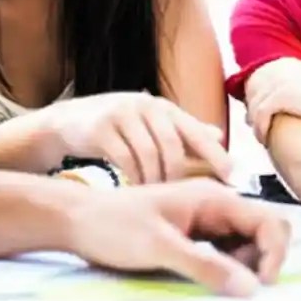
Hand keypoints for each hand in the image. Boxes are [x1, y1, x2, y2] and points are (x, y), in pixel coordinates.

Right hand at [33, 93, 230, 184]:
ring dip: (155, 180)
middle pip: (172, 144)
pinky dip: (134, 178)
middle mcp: (144, 105)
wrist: (66, 123)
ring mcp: (120, 113)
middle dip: (179, 174)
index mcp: (162, 106)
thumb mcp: (150, 123)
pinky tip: (136, 189)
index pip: (195, 130)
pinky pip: (125, 159)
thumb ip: (182, 131)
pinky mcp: (100, 128)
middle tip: (180, 196)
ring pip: (149, 154)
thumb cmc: (116, 127)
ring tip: (157, 194)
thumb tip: (219, 136)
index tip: (233, 178)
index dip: (216, 154)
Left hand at [66, 179, 289, 296]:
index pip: (270, 221)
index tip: (260, 286)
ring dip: (245, 266)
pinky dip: (227, 267)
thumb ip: (206, 266)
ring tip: (217, 283)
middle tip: (238, 287)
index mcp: (212, 197)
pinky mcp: (192, 233)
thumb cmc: (114, 226)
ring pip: (246, 243)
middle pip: (264, 231)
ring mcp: (204, 218)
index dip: (275, 254)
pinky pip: (225, 250)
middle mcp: (214, 204)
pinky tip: (207, 278)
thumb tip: (252, 287)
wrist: (78, 219)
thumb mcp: (159, 248)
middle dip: (263, 261)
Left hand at [246, 58, 300, 142]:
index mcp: (285, 64)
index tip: (255, 114)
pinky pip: (260, 115)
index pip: (258, 80)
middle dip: (251, 111)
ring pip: (254, 105)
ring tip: (261, 136)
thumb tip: (279, 100)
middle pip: (253, 92)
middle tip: (255, 127)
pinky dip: (260, 128)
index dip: (255, 99)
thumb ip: (293, 87)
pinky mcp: (280, 97)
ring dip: (255, 123)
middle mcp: (278, 70)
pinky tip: (264, 138)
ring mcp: (278, 82)